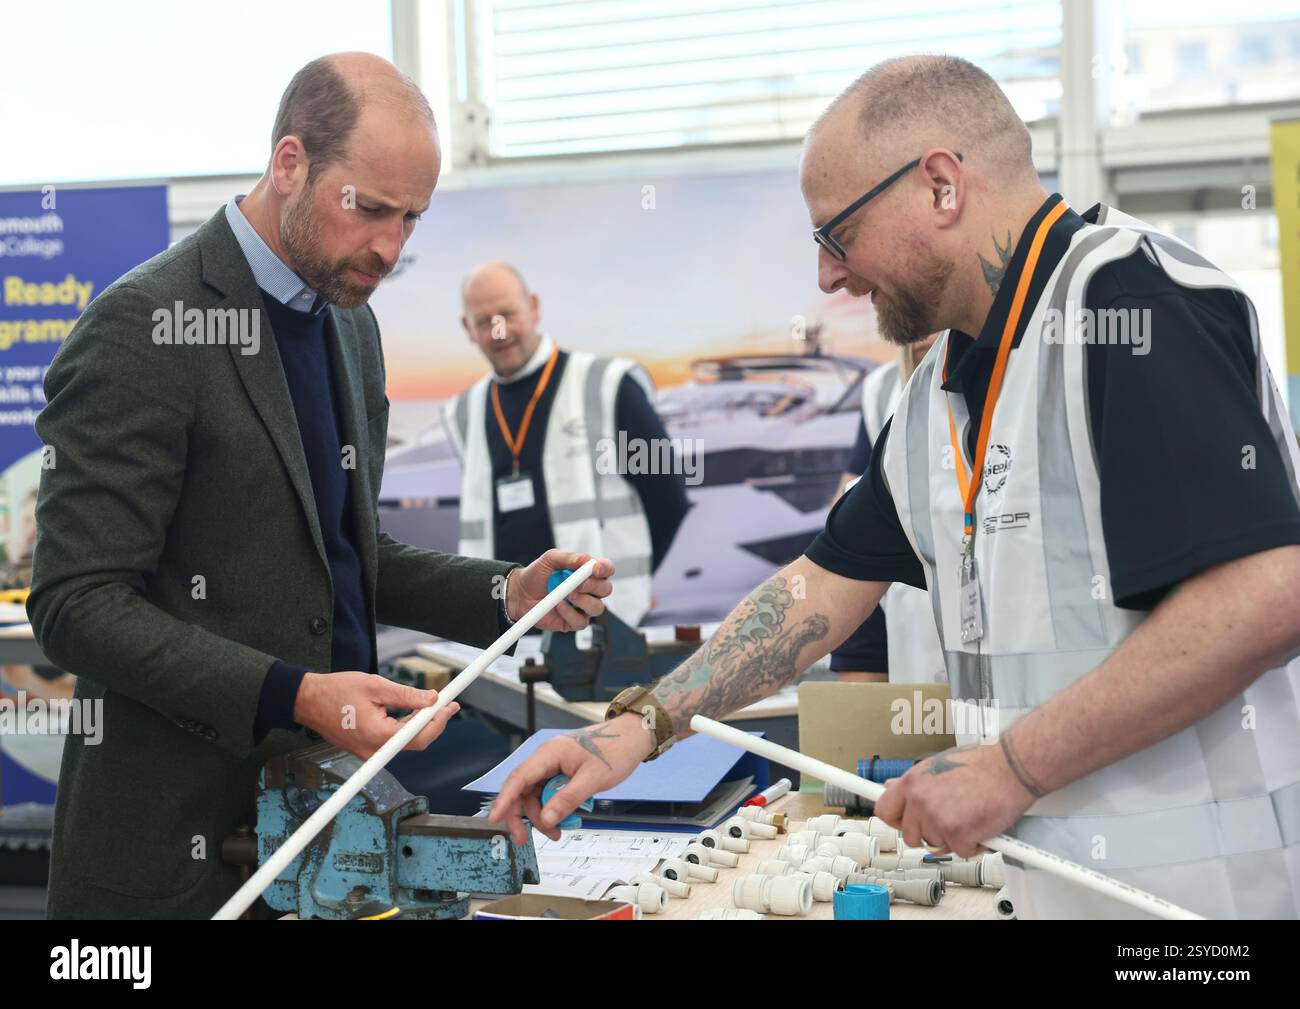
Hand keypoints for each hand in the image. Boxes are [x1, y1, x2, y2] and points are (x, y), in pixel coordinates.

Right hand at [292, 672, 459, 759]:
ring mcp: (367, 752)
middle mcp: (374, 750)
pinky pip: (390, 742)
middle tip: (446, 704)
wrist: (306, 700)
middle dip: (433, 723)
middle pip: (414, 742)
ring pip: (403, 743)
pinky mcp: (363, 748)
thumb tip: (431, 699)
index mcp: (378, 735)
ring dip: (419, 725)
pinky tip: (410, 713)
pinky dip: (403, 729)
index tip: (451, 705)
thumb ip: (406, 695)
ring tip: (429, 704)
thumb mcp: (376, 685)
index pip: (419, 736)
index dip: (439, 721)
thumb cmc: (336, 691)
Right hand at [488, 713, 653, 844]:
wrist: (632, 738)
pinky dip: (552, 808)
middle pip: (523, 790)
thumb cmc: (615, 751)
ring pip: (534, 795)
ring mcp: (553, 765)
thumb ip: (567, 799)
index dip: (504, 799)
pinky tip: (561, 820)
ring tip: (557, 832)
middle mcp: (546, 758)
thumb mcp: (593, 779)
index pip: (519, 778)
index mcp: (550, 753)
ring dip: (541, 816)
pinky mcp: (561, 772)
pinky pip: (547, 793)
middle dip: (523, 815)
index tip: (494, 819)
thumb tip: (545, 819)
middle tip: (524, 839)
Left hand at [506, 550, 613, 630]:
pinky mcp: (574, 622)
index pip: (606, 569)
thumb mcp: (550, 559)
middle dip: (593, 586)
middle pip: (606, 589)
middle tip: (576, 584)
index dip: (605, 569)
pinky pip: (581, 622)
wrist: (520, 593)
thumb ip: (568, 557)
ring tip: (566, 595)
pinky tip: (558, 606)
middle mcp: (589, 590)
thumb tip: (586, 559)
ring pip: (598, 608)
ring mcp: (583, 607)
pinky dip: (569, 614)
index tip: (594, 569)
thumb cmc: (537, 574)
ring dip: (583, 601)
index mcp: (587, 572)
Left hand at [872, 738, 1037, 857]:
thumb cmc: (982, 763)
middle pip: (910, 835)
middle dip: (929, 833)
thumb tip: (891, 788)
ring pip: (935, 845)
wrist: (1012, 766)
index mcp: (912, 782)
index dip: (895, 820)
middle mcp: (920, 801)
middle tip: (949, 821)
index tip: (903, 823)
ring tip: (969, 816)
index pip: (884, 810)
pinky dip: (974, 845)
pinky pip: (960, 852)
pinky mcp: (959, 835)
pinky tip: (981, 825)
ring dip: (952, 837)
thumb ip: (915, 783)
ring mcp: (938, 819)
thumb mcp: (937, 766)